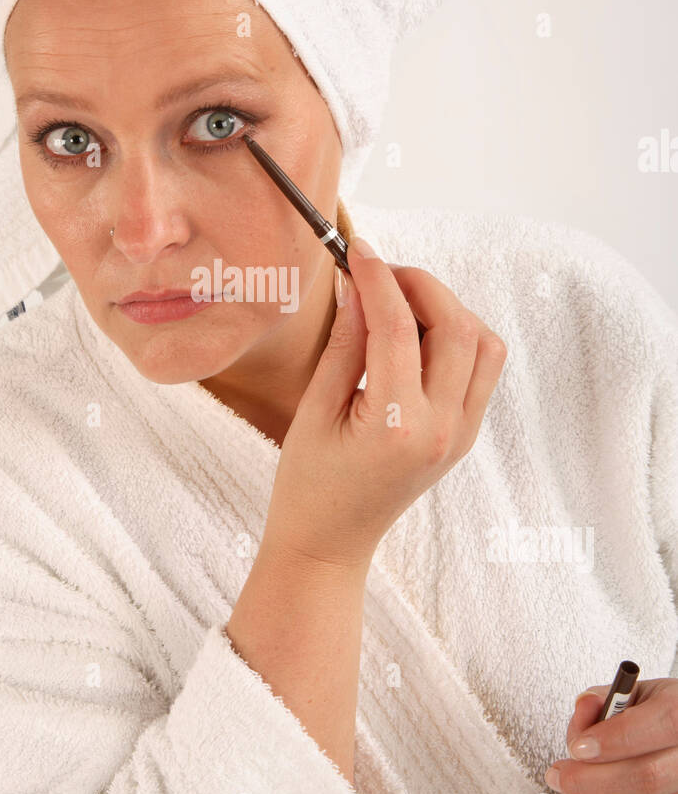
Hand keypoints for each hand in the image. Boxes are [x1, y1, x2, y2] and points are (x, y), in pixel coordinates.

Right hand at [259, 239, 507, 571]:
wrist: (330, 543)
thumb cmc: (309, 483)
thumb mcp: (314, 408)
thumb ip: (345, 343)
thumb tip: (359, 284)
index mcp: (396, 425)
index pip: (397, 327)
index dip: (377, 278)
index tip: (356, 250)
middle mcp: (441, 429)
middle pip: (458, 326)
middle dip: (420, 285)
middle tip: (378, 273)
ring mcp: (460, 434)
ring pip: (484, 344)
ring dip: (447, 310)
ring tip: (398, 306)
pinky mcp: (464, 435)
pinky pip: (481, 369)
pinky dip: (457, 337)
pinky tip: (415, 336)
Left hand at [544, 679, 677, 793]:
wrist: (676, 758)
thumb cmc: (656, 727)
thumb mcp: (635, 700)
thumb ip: (605, 703)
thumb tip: (585, 706)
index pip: (662, 724)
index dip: (613, 739)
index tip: (576, 748)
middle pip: (645, 779)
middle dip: (587, 781)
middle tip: (559, 775)